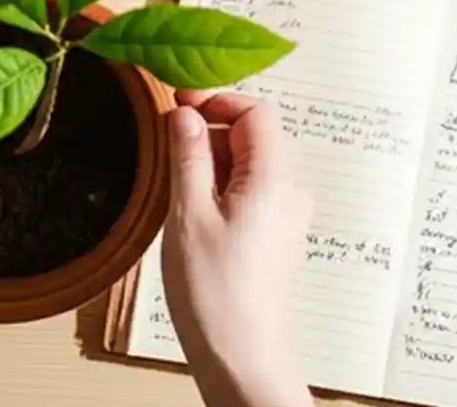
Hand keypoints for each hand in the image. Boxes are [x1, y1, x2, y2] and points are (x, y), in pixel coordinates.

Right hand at [161, 91, 313, 406]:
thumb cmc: (215, 294)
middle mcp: (289, 192)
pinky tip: (193, 217)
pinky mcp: (276, 235)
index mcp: (273, 179)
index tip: (179, 104)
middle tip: (167, 152)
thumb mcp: (188, 215)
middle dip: (209, 134)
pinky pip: (250, 192)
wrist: (242, 356)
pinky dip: (220, 189)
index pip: (257, 111)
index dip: (218, 100)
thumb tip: (184, 114)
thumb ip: (187, 157)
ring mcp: (286, 215)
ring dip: (211, 164)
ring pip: (247, 165)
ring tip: (176, 195)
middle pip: (253, 136)